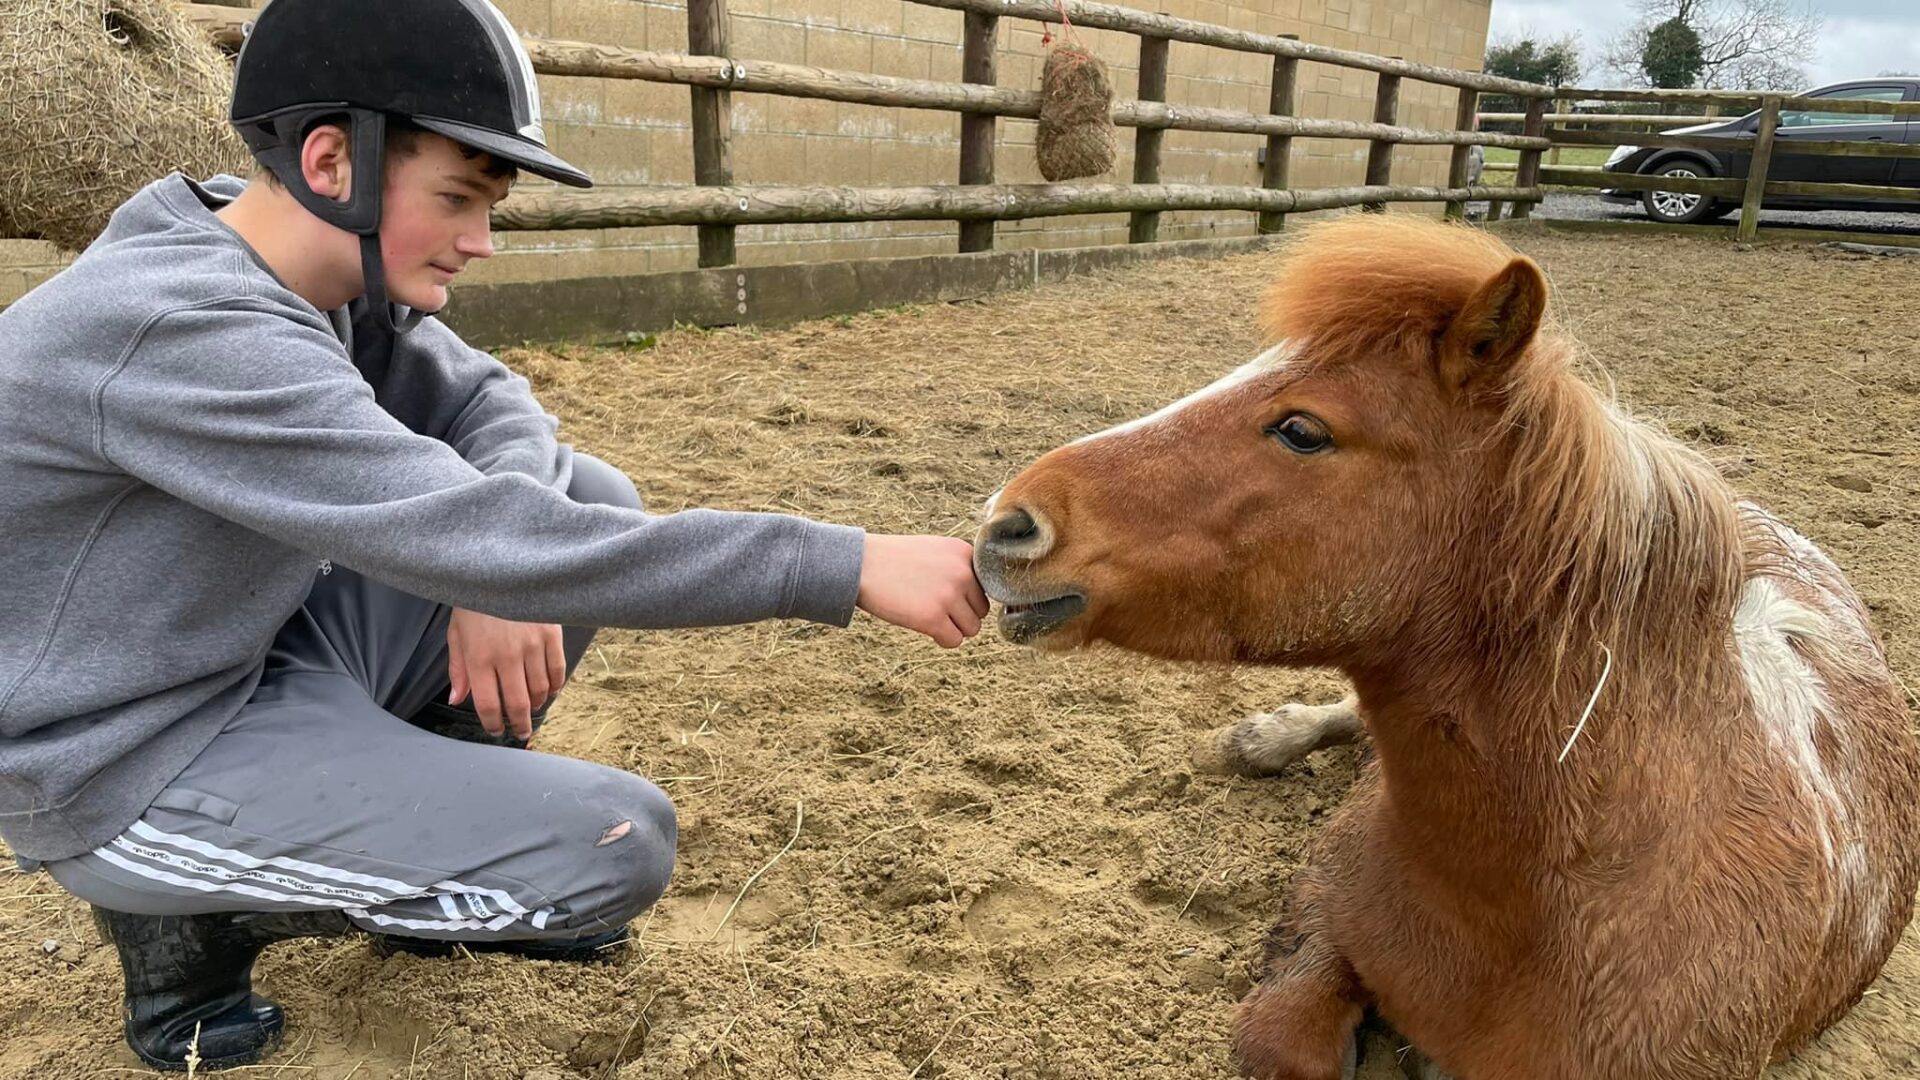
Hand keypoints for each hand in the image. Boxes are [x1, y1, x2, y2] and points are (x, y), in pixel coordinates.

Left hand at [446, 608, 566, 740]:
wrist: (498, 567)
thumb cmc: (473, 602)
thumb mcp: (456, 634)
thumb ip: (458, 670)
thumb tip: (457, 700)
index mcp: (479, 657)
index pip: (488, 704)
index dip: (493, 723)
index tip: (496, 729)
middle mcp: (506, 655)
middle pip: (517, 703)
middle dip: (519, 724)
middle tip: (521, 731)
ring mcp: (532, 644)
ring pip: (540, 689)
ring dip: (536, 704)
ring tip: (532, 708)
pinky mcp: (551, 633)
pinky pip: (558, 670)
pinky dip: (555, 685)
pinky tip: (549, 689)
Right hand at [856, 534, 989, 647]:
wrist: (861, 564)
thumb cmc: (894, 560)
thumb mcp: (935, 550)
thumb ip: (959, 568)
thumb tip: (979, 600)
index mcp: (964, 553)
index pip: (984, 588)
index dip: (965, 596)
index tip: (943, 594)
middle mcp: (962, 573)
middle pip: (981, 611)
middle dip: (961, 614)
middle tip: (934, 607)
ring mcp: (949, 596)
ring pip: (971, 628)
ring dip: (953, 627)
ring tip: (929, 617)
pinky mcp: (933, 618)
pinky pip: (954, 640)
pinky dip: (942, 639)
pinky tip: (925, 627)